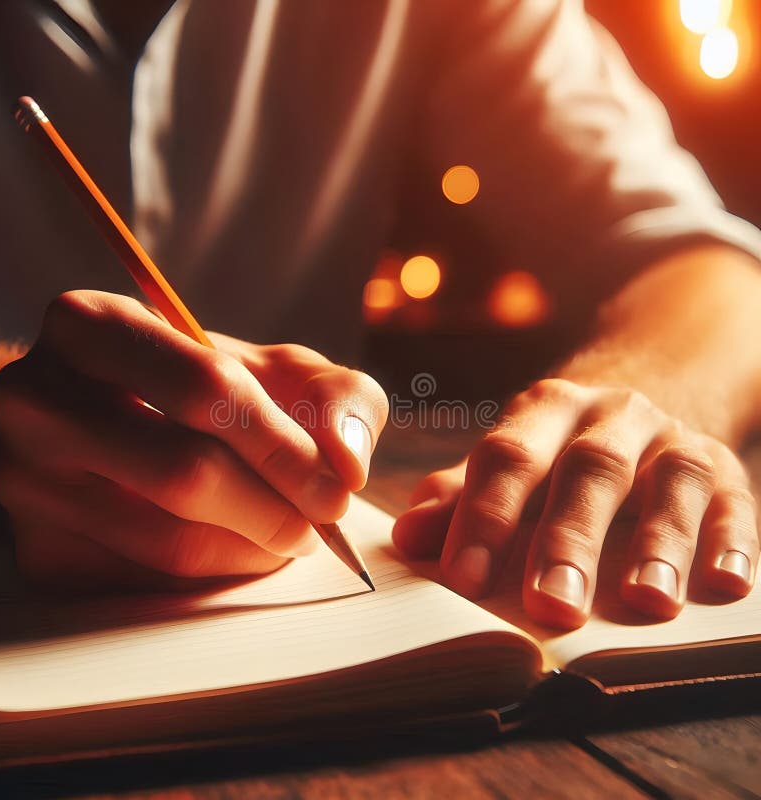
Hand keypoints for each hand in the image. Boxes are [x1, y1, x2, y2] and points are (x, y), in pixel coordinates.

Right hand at [0, 291, 387, 589]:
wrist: (105, 419)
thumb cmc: (202, 388)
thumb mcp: (276, 369)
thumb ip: (336, 397)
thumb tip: (347, 466)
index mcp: (90, 325)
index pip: (205, 388)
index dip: (285, 447)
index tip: (338, 490)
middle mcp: (36, 398)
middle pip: (183, 473)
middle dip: (275, 508)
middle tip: (322, 524)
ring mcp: (25, 481)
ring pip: (169, 541)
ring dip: (253, 550)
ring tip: (288, 534)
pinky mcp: (39, 552)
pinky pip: (150, 584)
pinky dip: (215, 575)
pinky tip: (238, 548)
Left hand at [392, 378, 758, 628]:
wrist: (639, 403)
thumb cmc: (556, 454)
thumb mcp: (509, 465)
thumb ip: (461, 499)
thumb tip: (406, 540)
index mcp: (545, 409)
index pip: (508, 456)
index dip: (485, 514)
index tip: (464, 577)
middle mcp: (610, 414)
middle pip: (588, 469)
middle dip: (568, 538)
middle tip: (550, 606)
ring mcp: (672, 438)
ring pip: (669, 481)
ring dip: (657, 543)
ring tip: (645, 602)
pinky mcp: (725, 468)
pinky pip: (735, 501)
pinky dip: (731, 542)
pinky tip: (724, 586)